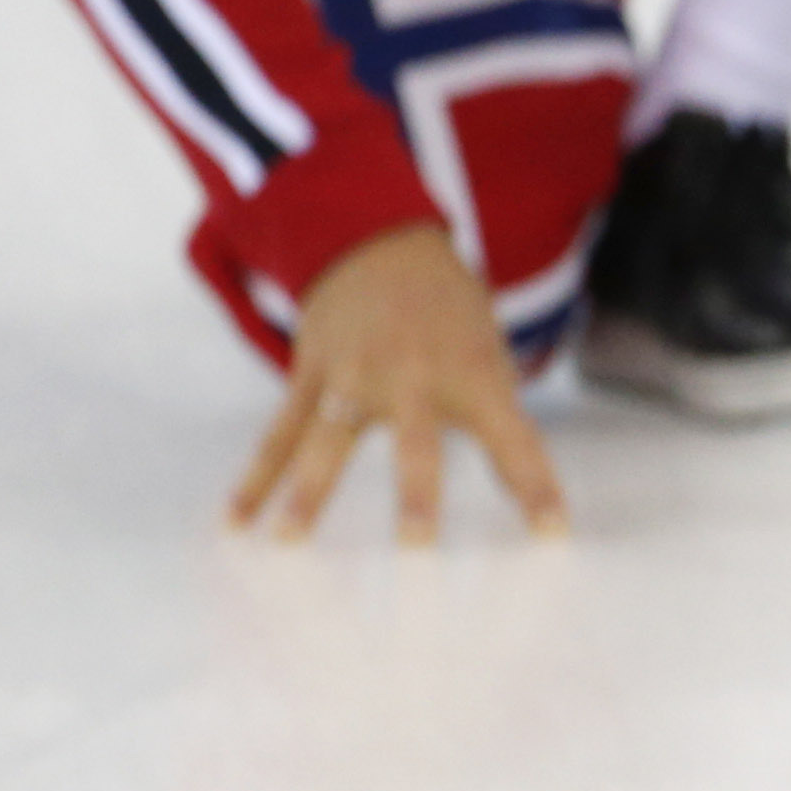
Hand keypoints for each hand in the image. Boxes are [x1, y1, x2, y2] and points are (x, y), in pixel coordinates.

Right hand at [228, 223, 570, 543]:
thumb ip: (500, 422)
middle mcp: (414, 375)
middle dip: (416, 497)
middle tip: (415, 547)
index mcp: (474, 373)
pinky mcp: (310, 371)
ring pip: (329, 439)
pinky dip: (256, 479)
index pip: (515, 439)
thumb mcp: (489, 355)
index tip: (553, 534)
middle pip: (416, 443)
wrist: (381, 242)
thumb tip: (532, 504)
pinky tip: (237, 523)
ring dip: (310, 492)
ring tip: (289, 542)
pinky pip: (280, 433)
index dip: (535, 487)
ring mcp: (355, 373)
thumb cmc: (452, 318)